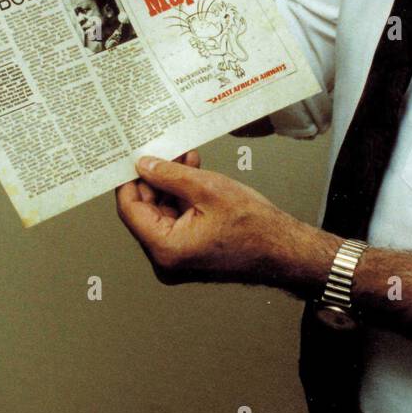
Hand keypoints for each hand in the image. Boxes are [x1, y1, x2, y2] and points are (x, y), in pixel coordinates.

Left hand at [116, 152, 304, 286]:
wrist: (282, 250)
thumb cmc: (254, 228)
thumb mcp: (207, 188)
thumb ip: (169, 174)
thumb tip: (145, 165)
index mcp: (165, 249)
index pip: (129, 209)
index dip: (129, 179)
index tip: (132, 158)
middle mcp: (166, 260)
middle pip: (144, 211)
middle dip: (155, 179)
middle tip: (165, 152)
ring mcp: (177, 259)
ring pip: (161, 213)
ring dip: (171, 185)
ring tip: (186, 159)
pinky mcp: (189, 254)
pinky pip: (176, 221)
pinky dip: (182, 199)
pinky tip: (193, 175)